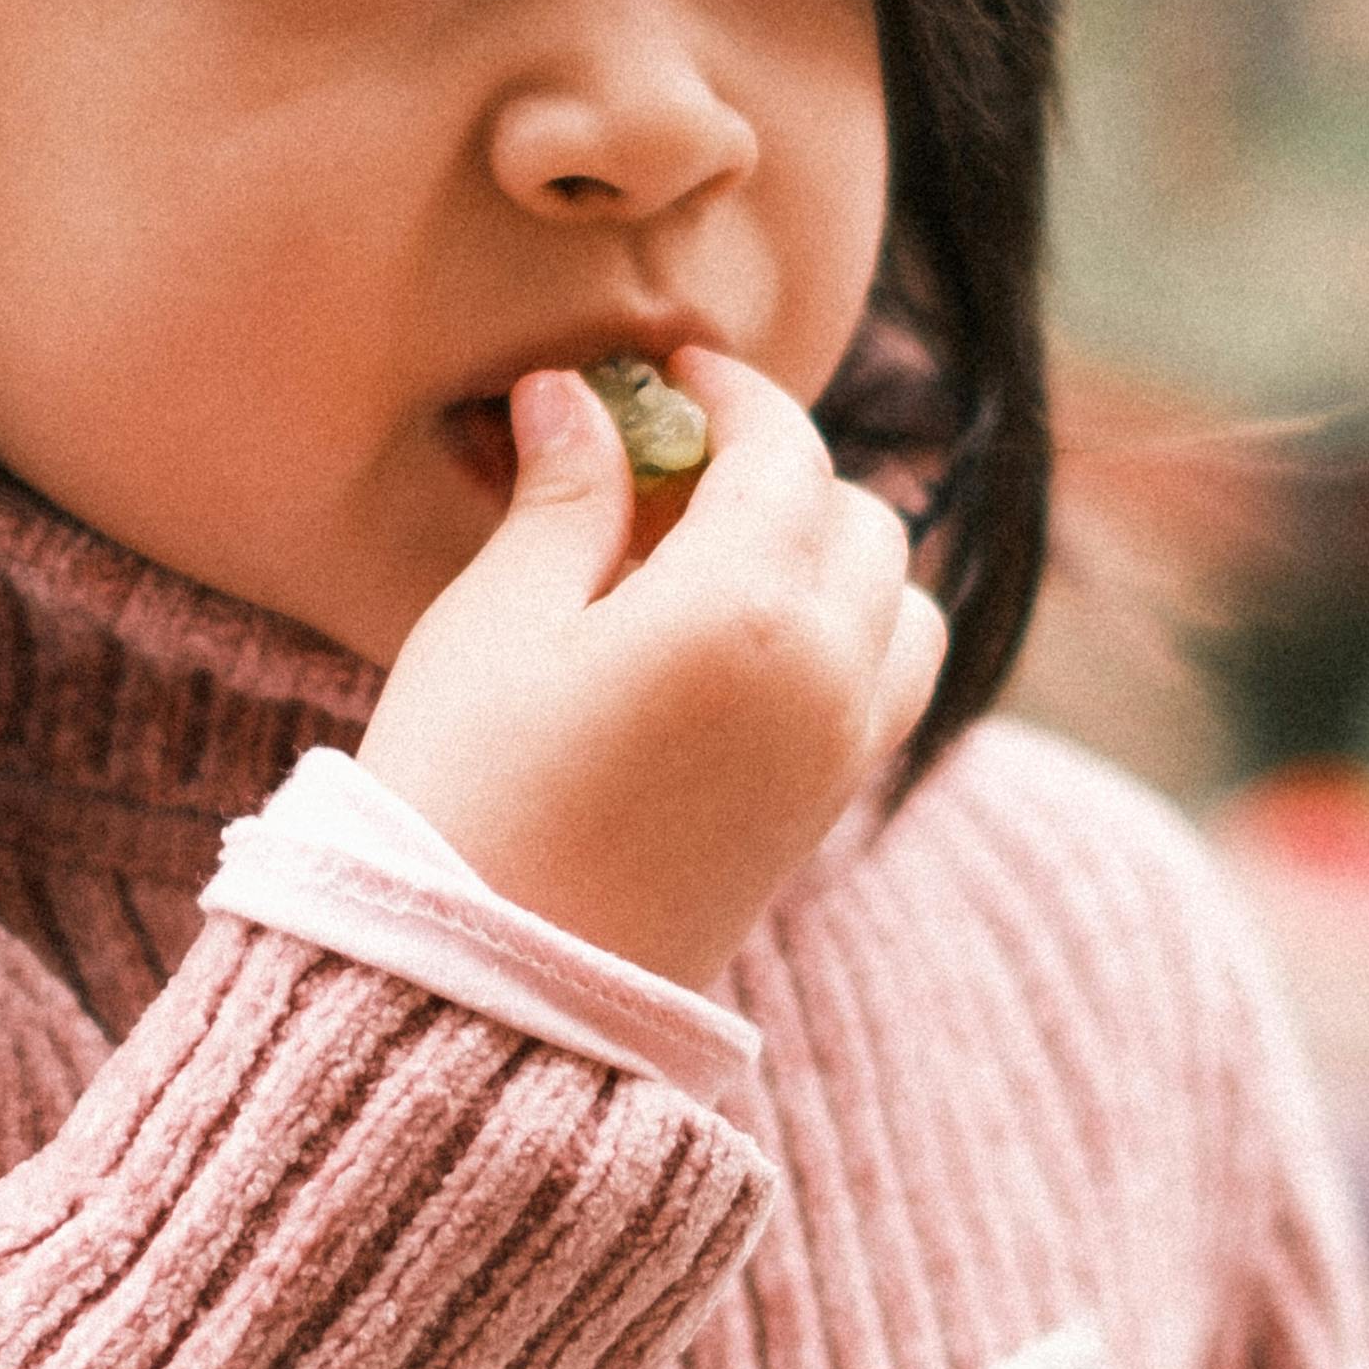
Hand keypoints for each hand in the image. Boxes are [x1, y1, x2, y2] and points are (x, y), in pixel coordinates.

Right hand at [359, 346, 945, 1000]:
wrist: (486, 997)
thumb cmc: (467, 796)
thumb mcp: (495, 624)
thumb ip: (562, 498)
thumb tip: (577, 399)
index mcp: (748, 606)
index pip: (783, 449)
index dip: (731, 392)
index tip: (671, 372)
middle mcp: (829, 673)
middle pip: (860, 514)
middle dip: (782, 468)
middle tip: (677, 463)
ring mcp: (842, 750)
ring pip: (900, 599)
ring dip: (834, 551)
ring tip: (720, 555)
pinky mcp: (826, 811)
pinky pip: (889, 682)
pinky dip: (851, 631)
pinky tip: (740, 642)